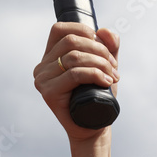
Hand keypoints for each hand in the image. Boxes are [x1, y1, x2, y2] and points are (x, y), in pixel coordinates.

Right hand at [33, 22, 119, 142]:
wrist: (94, 126)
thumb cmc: (97, 95)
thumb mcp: (104, 65)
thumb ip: (109, 46)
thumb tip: (104, 31)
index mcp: (49, 56)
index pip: (59, 29)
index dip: (83, 31)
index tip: (103, 47)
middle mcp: (42, 66)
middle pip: (70, 42)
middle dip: (98, 50)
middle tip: (114, 67)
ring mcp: (43, 80)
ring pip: (73, 57)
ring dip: (100, 63)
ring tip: (113, 75)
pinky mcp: (49, 93)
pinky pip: (74, 74)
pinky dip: (94, 74)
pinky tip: (106, 81)